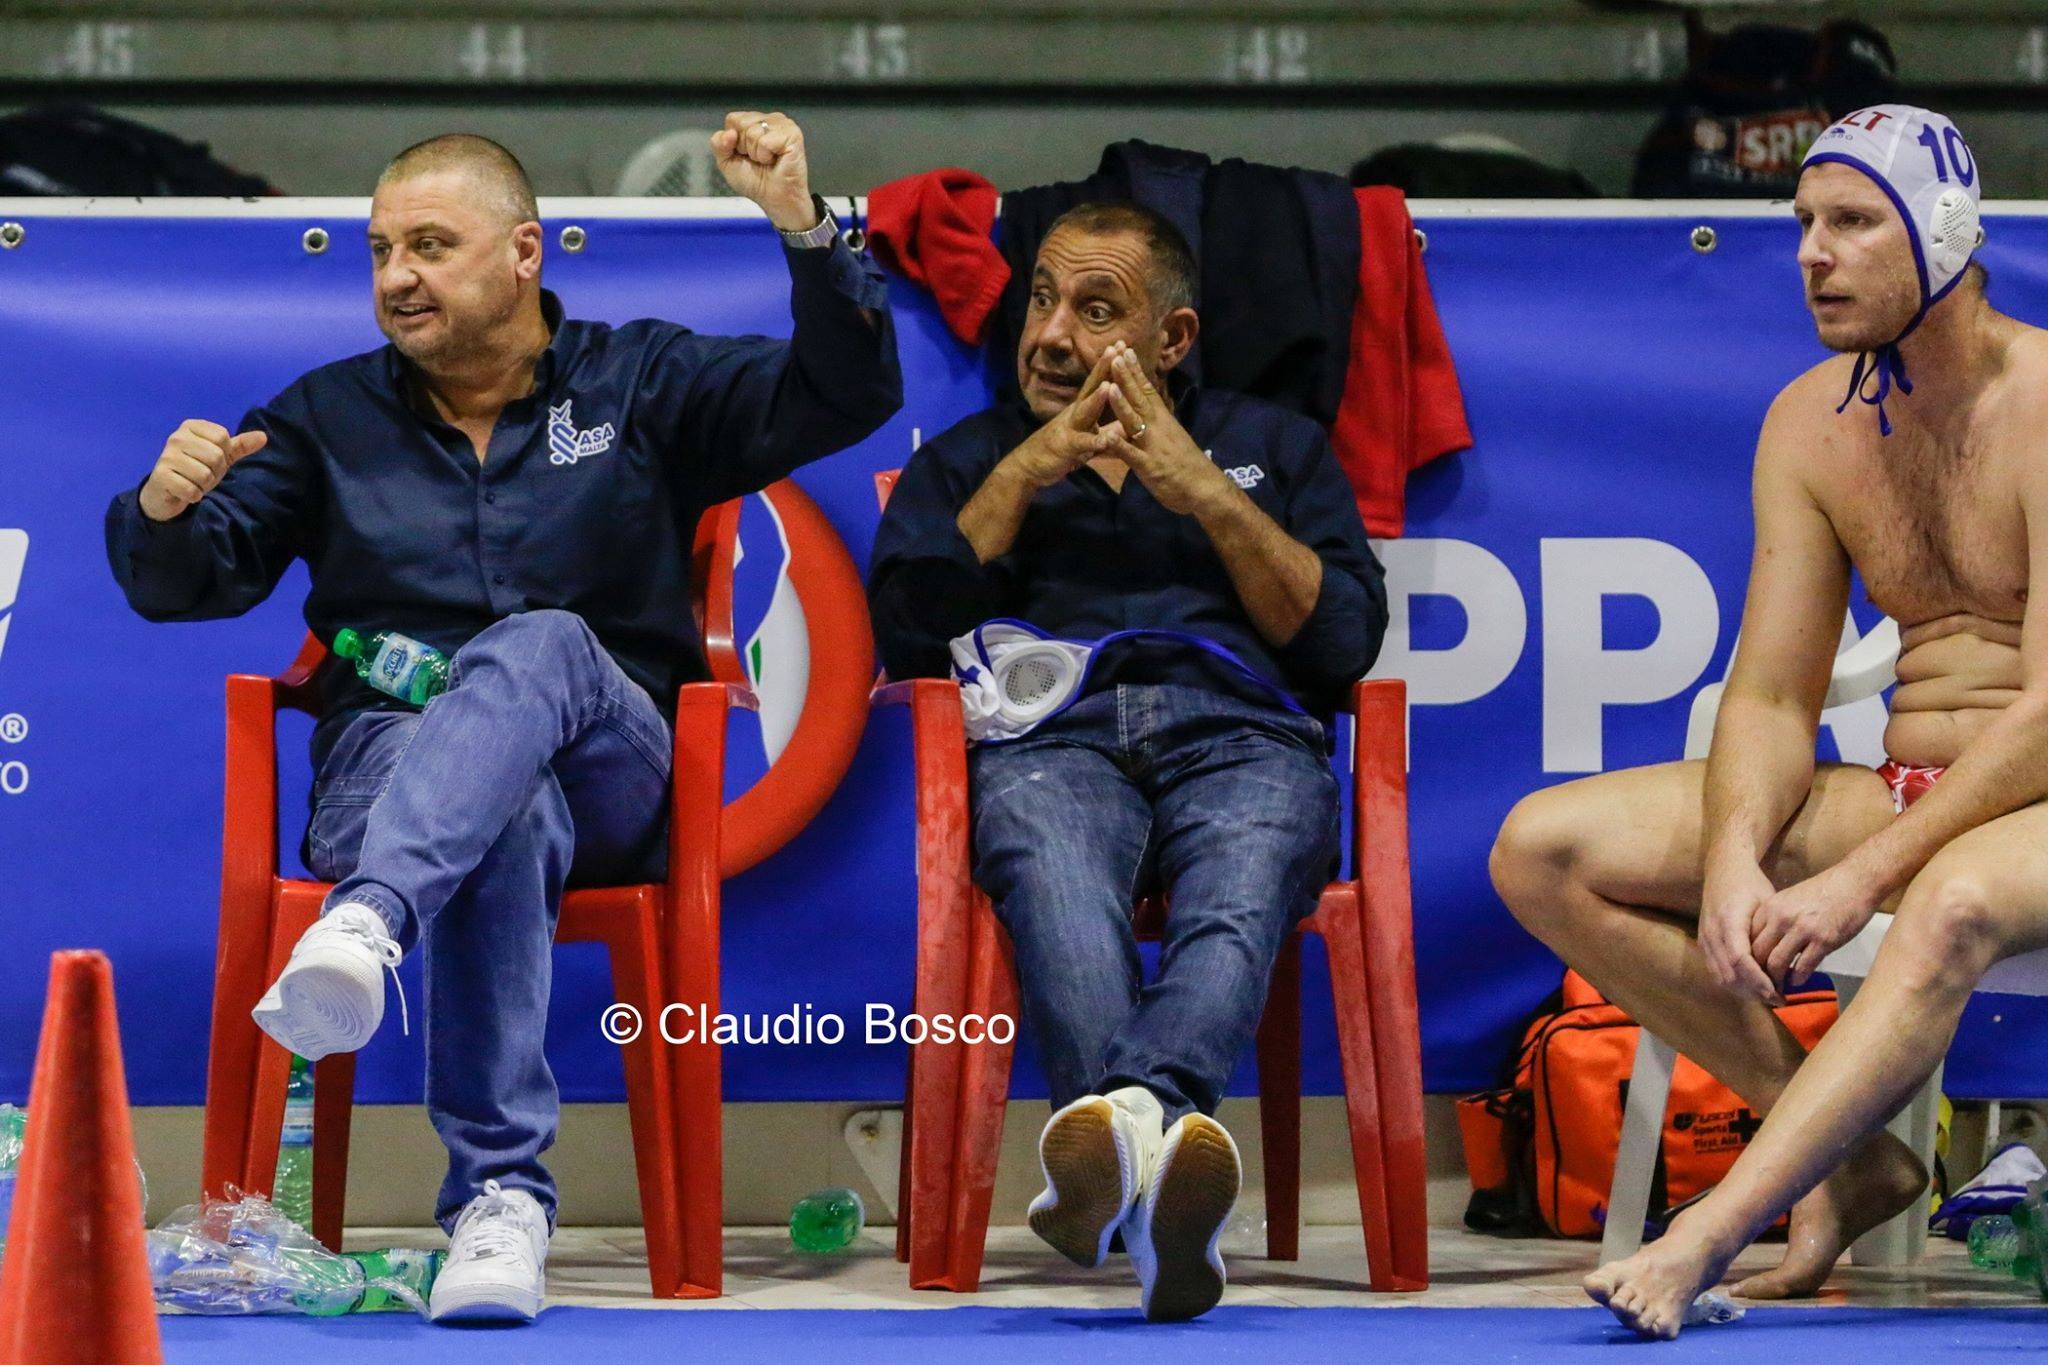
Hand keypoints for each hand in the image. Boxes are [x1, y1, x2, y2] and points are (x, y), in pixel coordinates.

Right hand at [139, 420, 267, 521]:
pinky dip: (193, 496)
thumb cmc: (196, 468)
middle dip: (215, 472)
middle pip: (216, 456)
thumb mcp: (220, 456)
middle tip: (202, 474)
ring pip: (205, 475)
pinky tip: (184, 492)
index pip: (223, 437)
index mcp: (191, 426)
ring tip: (192, 482)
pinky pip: (192, 490)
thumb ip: (240, 446)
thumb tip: (263, 436)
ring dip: (204, 485)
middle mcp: (176, 437)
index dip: (223, 454)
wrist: (167, 491)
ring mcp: (166, 456)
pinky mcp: (161, 475)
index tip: (210, 459)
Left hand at [711, 111, 815, 232]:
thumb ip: (718, 144)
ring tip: (768, 161)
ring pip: (753, 132)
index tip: (745, 155)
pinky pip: (765, 141)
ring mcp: (783, 125)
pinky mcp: (792, 135)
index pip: (733, 119)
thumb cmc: (756, 182)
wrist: (775, 200)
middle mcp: (771, 120)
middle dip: (744, 147)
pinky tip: (775, 161)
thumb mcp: (726, 162)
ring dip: (756, 154)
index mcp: (756, 122)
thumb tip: (729, 133)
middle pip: (741, 123)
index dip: (733, 141)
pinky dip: (765, 156)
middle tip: (758, 159)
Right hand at [1001, 348, 1122, 490]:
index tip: (1122, 344)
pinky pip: (1082, 444)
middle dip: (1104, 368)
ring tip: (1110, 386)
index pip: (1098, 382)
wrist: (1030, 465)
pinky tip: (1107, 440)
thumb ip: (1106, 428)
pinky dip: (1095, 441)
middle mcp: (1075, 413)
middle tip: (1116, 348)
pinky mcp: (1067, 447)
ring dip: (1097, 399)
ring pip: (1085, 411)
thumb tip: (1128, 422)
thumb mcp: (1087, 436)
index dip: (1110, 364)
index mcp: (1082, 408)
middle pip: (1091, 386)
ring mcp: (1070, 428)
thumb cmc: (1061, 448)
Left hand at [1097, 343, 1236, 517]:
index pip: (1147, 389)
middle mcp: (1157, 427)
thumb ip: (1155, 425)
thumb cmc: (1187, 465)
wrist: (1205, 488)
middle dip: (1126, 376)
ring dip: (1121, 403)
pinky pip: (1131, 454)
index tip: (1126, 350)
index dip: (1136, 370)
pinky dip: (1119, 444)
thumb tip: (1145, 413)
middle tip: (1116, 353)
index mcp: (1163, 420)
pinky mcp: (1148, 466)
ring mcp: (1152, 446)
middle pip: (1139, 397)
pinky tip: (1106, 436)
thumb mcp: (1170, 439)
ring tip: (1109, 384)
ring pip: (1134, 421)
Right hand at [1699, 856, 1779, 1002]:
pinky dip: (1734, 983)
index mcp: (1729, 920)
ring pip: (1721, 977)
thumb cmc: (1751, 884)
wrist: (1723, 868)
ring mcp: (1705, 938)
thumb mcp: (1768, 904)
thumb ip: (1770, 934)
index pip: (1741, 961)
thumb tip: (1784, 964)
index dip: (1759, 981)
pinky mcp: (1703, 942)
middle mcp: (1713, 932)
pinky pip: (1716, 971)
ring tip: (1768, 995)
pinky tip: (1752, 985)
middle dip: (1754, 992)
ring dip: (1744, 991)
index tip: (1779, 993)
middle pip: (1730, 974)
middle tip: (1779, 1000)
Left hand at [1749, 866, 1875, 994]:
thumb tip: (1765, 946)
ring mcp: (1802, 929)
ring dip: (1777, 981)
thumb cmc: (1824, 891)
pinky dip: (1798, 979)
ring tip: (1779, 988)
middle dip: (1758, 974)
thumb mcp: (1789, 899)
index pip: (1747, 939)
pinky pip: (1803, 967)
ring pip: (1777, 964)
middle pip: (1757, 954)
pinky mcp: (1824, 940)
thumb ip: (1774, 920)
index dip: (1747, 958)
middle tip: (1763, 984)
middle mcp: (1781, 918)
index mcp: (1770, 907)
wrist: (1855, 881)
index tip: (1751, 970)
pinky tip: (1798, 982)